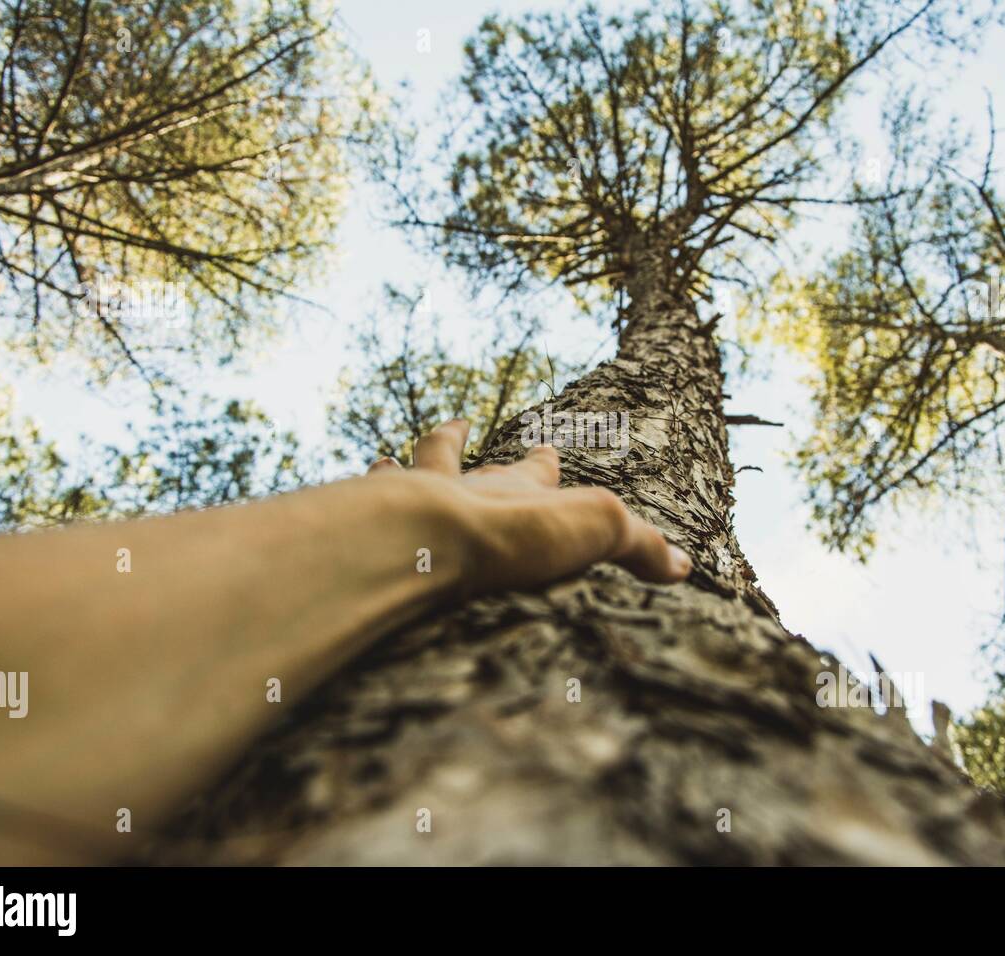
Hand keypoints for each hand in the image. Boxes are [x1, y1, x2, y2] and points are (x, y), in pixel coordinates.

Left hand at [366, 419, 691, 594]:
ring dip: (391, 470)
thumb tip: (685, 566)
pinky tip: (319, 524)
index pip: (532, 473)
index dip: (542, 465)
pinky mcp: (363, 535)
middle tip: (453, 421)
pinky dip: (343, 519)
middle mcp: (454, 490)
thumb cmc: (510, 536)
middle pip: (454, 457)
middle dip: (456, 443)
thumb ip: (638, 548)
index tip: (548, 449)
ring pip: (394, 476)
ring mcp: (403, 508)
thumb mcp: (597, 534)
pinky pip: (351, 516)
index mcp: (510, 492)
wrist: (420, 541)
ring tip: (378, 460)